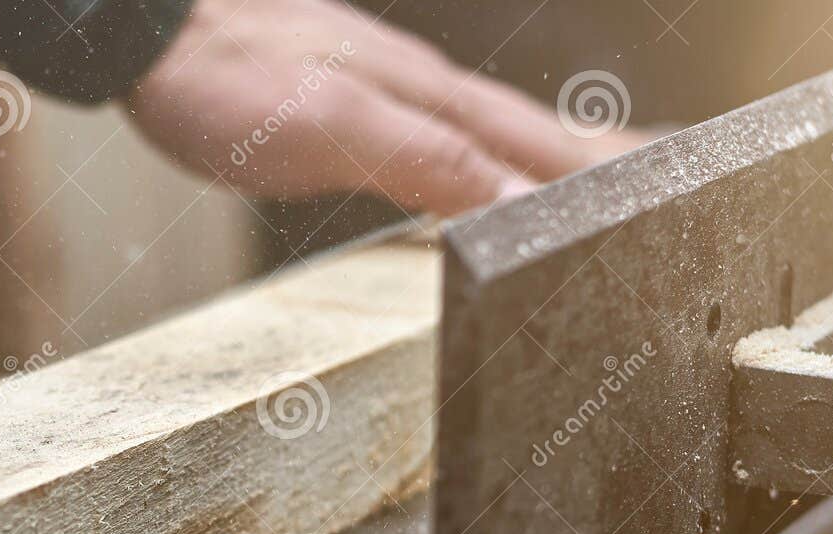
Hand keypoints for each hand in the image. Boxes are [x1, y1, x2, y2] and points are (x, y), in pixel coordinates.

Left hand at [128, 0, 645, 215]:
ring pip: (493, 128)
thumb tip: (521, 203)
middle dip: (605, 157)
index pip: (544, 145)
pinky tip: (475, 164)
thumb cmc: (228, 80)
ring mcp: (389, 90)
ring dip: (552, 153)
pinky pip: (444, 131)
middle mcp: (423, 92)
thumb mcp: (333, 128)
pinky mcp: (351, 97)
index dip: (608, 175)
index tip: (682, 192)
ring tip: (597, 176)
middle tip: (672, 179)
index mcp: (433, 104)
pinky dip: (485, 152)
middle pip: (535, 129)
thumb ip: (428, 163)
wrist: (150, 32)